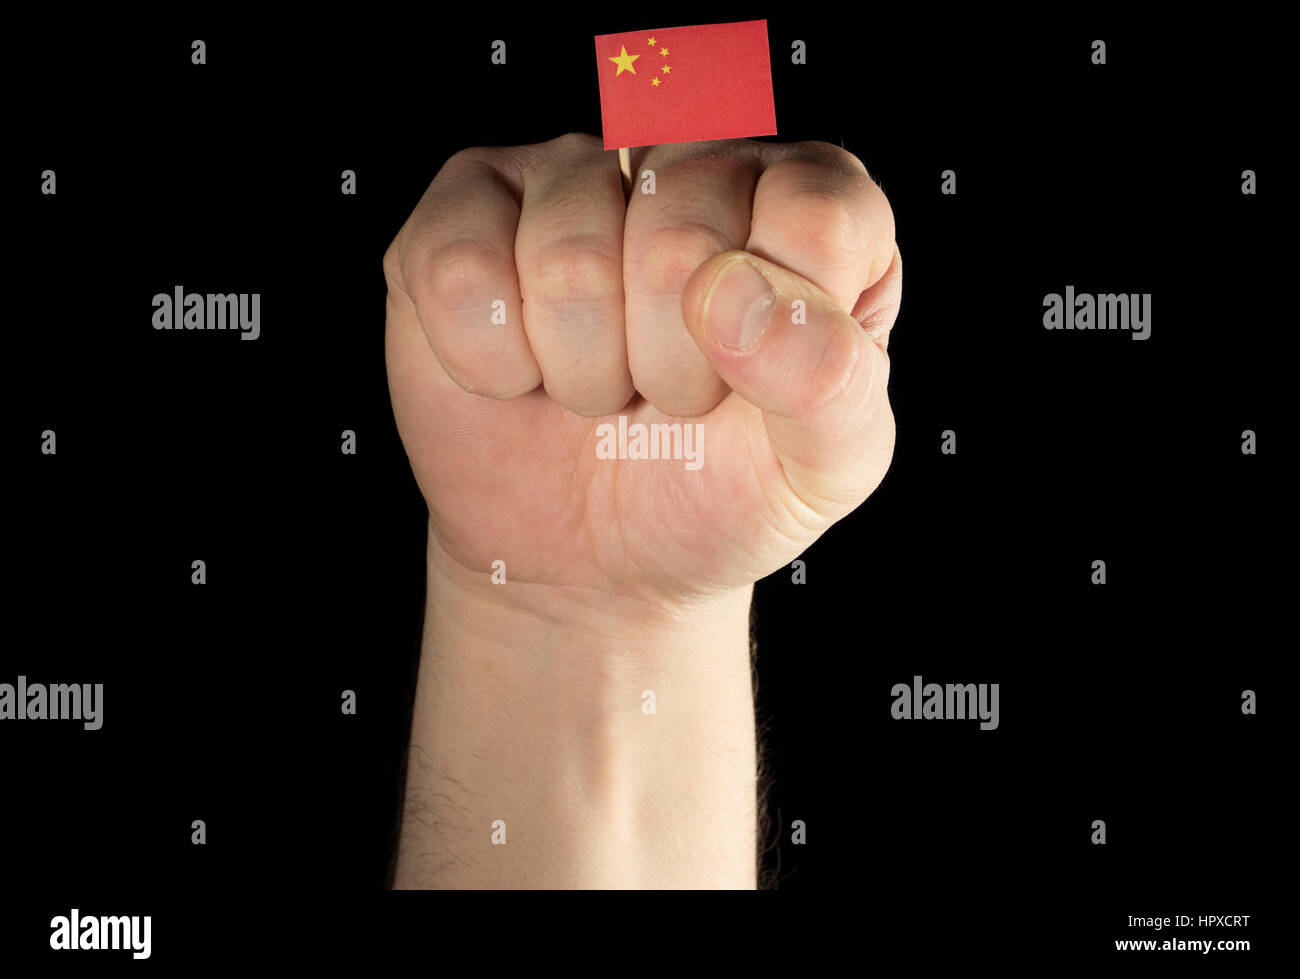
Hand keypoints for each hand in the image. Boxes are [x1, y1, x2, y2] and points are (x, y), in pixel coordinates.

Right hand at [384, 133, 899, 610]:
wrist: (594, 561)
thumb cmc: (717, 491)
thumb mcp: (821, 468)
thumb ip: (830, 380)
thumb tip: (738, 294)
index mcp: (805, 210)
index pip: (816, 212)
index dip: (777, 326)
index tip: (753, 384)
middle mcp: (692, 162)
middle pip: (681, 227)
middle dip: (669, 363)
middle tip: (665, 397)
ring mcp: (572, 176)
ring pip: (568, 257)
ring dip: (581, 370)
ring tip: (597, 388)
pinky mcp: (466, 208)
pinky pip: (460, 268)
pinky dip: (489, 363)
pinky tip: (519, 374)